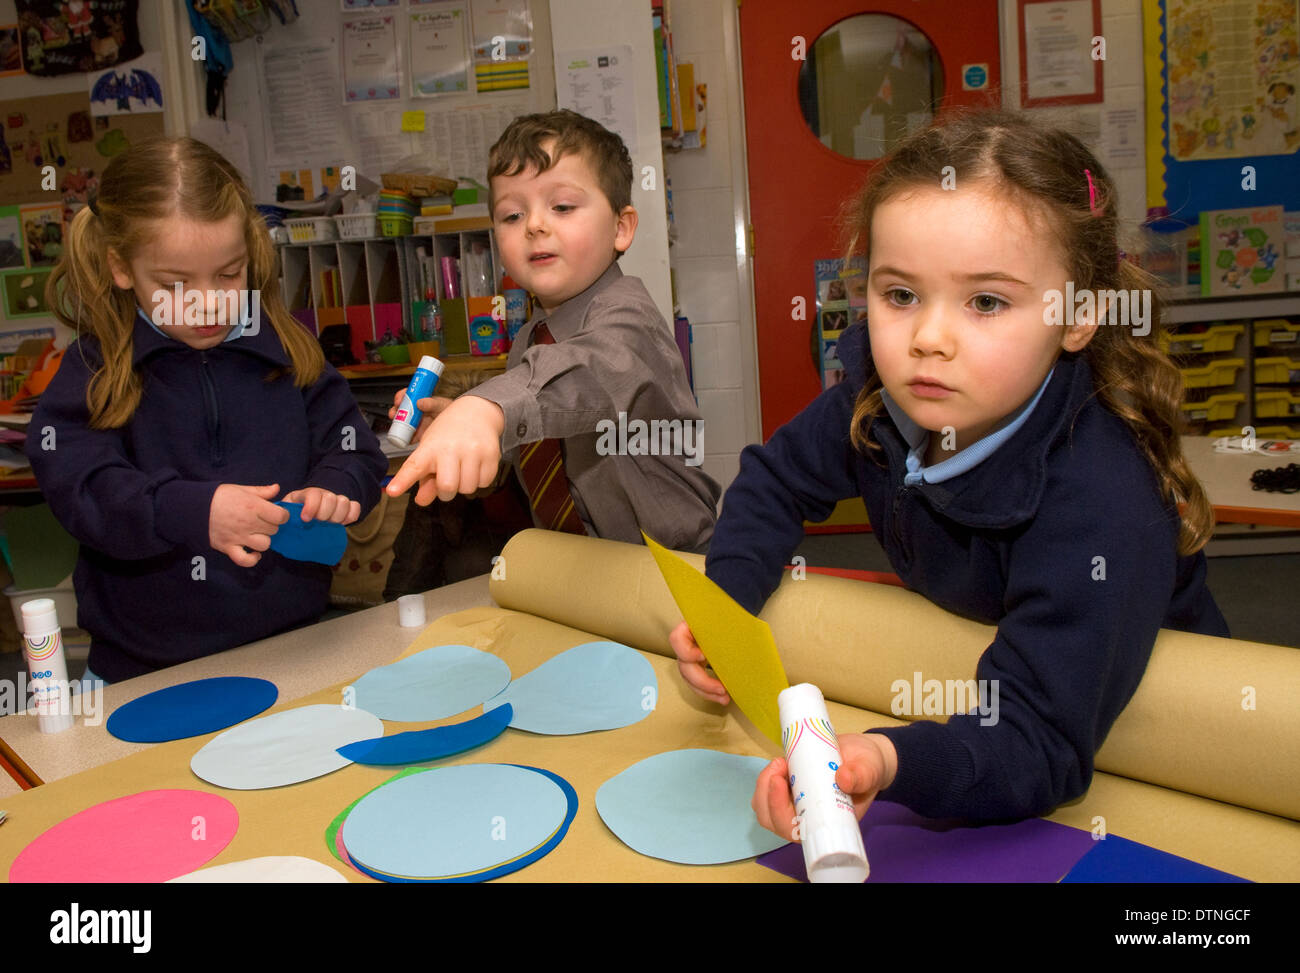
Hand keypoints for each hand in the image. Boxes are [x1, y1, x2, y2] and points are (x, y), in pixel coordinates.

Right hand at [209, 483, 289, 567]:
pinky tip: (253, 553)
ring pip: (264, 545)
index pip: (281, 516)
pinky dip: (251, 559)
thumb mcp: (241, 489)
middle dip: (271, 526)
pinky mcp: (228, 547)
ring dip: (263, 540)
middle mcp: (248, 523)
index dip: (282, 515)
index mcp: (253, 506)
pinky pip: (245, 560)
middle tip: (262, 522)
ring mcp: (238, 537)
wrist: (194, 507)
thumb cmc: (219, 496)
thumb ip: (261, 491)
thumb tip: (277, 488)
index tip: (276, 514)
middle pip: (273, 530)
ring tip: (256, 535)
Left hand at [281, 486, 360, 524]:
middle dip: (325, 513)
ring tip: (329, 524)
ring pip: (344, 501)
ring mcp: (335, 500)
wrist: (305, 516)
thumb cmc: (294, 517)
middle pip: (330, 498)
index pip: (313, 494)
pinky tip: (341, 523)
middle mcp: (323, 494)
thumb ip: (281, 514)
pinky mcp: (346, 508)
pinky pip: (355, 507)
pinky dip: (350, 516)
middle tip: (319, 522)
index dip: (311, 507)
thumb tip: (278, 521)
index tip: (306, 519)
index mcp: (306, 495)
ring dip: (337, 516)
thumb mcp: (285, 513)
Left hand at [385, 395, 504, 504]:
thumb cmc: (448, 434)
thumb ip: (425, 479)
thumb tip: (422, 501)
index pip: (414, 466)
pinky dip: (479, 480)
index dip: (403, 480)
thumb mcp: (431, 451)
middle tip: (447, 479)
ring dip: (464, 485)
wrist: (477, 412)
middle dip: (447, 491)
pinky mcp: (491, 455)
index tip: (392, 491)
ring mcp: (473, 451)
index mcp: (430, 447)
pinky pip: (484, 483)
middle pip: (447, 487)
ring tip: (462, 469)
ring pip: (467, 488)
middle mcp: (451, 448)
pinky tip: (475, 466)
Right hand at [669, 620, 730, 705]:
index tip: (703, 656)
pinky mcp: (699, 666)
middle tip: (721, 688)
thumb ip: (724, 622)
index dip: (687, 651)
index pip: (677, 639)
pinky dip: (710, 692)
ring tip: (724, 697)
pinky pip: (699, 683)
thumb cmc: (728, 616)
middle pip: (685, 666)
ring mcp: (691, 656)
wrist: (734, 618)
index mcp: (689, 627)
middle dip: (702, 682)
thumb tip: (736, 628)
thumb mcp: (724, 617)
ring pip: (690, 679)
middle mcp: (686, 643)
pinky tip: (723, 697)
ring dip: (706, 691)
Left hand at [752, 732, 897, 840]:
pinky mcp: (787, 792)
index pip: (795, 832)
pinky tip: (781, 763)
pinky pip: (766, 793)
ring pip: (764, 808)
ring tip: (781, 763)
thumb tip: (843, 778)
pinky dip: (766, 778)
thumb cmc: (868, 769)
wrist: (864, 756)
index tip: (781, 783)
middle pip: (772, 821)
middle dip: (767, 794)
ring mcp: (795, 806)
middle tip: (780, 765)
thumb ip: (861, 776)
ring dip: (764, 785)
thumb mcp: (869, 769)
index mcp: (826, 824)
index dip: (780, 812)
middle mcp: (807, 819)